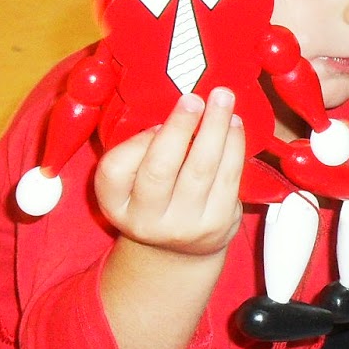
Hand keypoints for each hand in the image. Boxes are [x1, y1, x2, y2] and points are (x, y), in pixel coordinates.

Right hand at [94, 88, 246, 256]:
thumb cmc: (152, 201)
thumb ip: (136, 152)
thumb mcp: (128, 184)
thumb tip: (170, 114)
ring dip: (215, 128)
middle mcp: (147, 220)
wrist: (178, 250)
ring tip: (222, 98)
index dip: (137, 142)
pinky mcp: (219, 222)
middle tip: (192, 98)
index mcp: (116, 205)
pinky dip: (234, 145)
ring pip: (202, 170)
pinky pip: (229, 177)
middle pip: (161, 169)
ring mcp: (185, 225)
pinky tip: (234, 124)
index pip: (114, 171)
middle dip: (179, 128)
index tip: (156, 121)